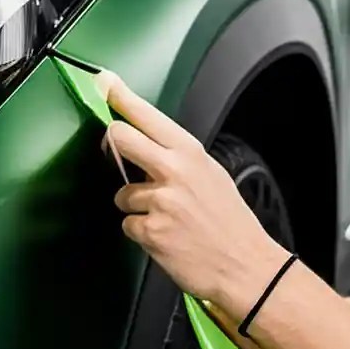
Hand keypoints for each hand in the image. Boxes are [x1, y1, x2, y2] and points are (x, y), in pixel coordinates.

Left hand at [98, 71, 289, 318]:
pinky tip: (165, 237)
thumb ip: (175, 156)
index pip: (146, 115)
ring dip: (136, 206)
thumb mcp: (210, 174)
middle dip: (111, 144)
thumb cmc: (228, 221)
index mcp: (189, 152)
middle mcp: (174, 170)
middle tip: (117, 154)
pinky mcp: (150, 230)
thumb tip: (142, 140)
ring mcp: (160, 200)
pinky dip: (141, 231)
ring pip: (122, 192)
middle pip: (120, 137)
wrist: (246, 267)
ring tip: (166, 218)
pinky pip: (128, 223)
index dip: (120, 97)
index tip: (103, 82)